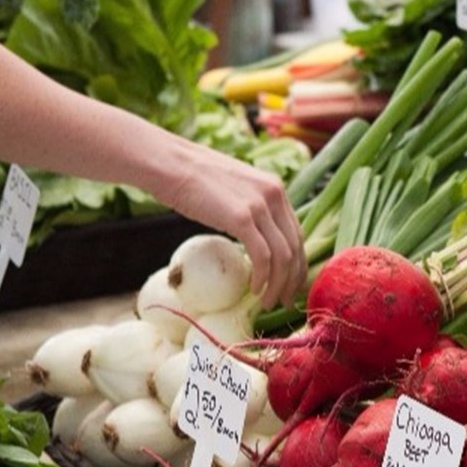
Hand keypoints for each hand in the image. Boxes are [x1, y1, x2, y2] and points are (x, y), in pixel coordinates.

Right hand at [160, 147, 305, 310]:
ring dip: (279, 285)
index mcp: (275, 188)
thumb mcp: (233, 190)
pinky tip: (255, 289)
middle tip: (285, 301)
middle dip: (293, 279)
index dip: (297, 263)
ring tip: (268, 302)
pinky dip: (263, 278)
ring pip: (283, 256)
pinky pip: (262, 256)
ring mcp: (260, 205)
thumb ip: (249, 208)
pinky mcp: (242, 217)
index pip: (296, 233)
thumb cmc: (191, 179)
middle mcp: (274, 195)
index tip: (290, 283)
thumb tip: (251, 236)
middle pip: (295, 247)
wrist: (168, 164)